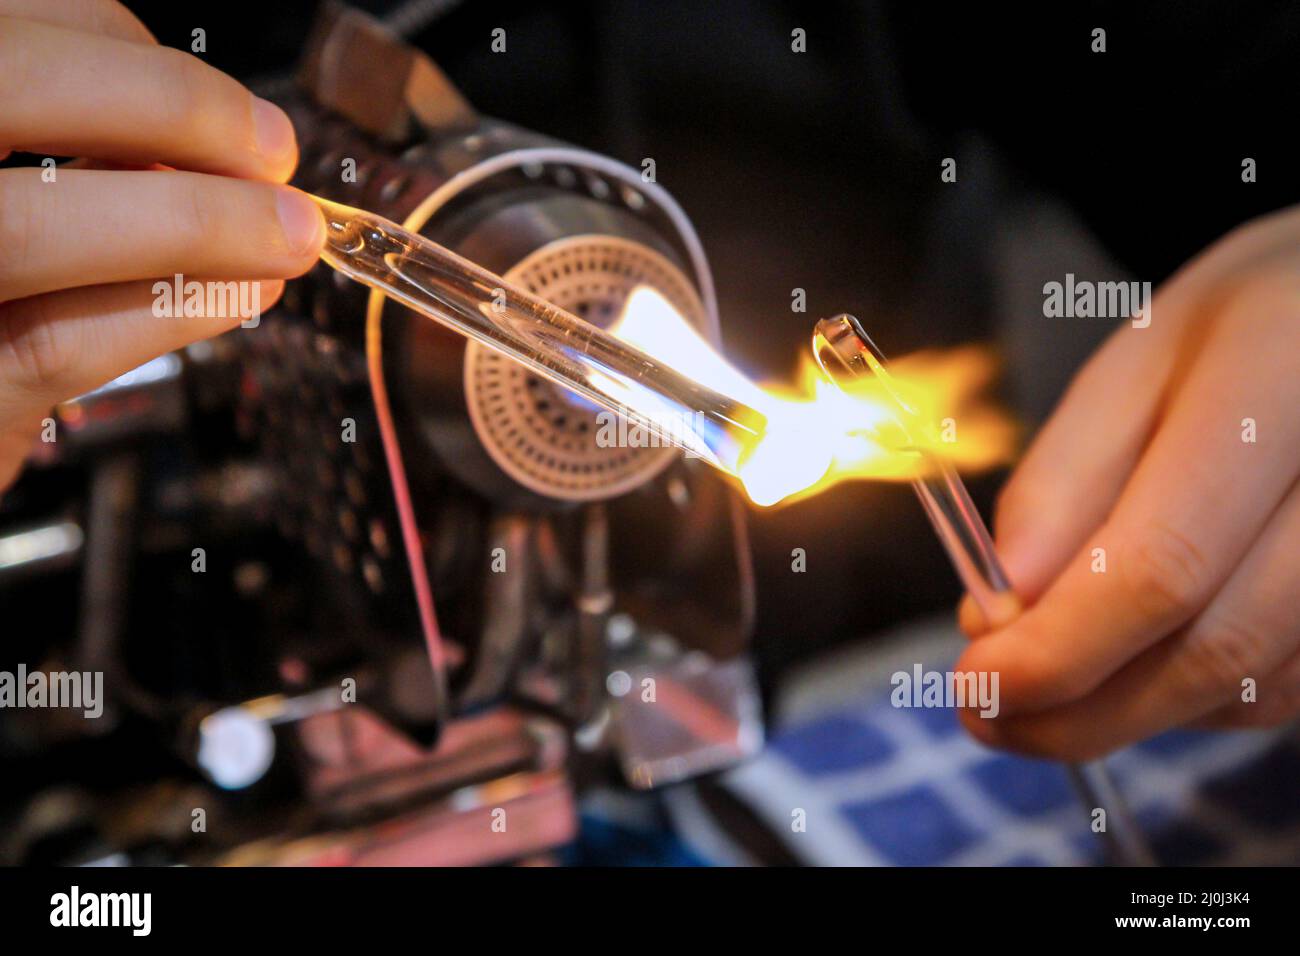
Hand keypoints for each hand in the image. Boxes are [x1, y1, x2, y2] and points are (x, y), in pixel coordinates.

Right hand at [0, 0, 323, 490]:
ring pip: (34, 224)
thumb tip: (209, 142)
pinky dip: (171, 311)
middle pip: (16, 83)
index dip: (132, 52)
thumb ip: (70, 150)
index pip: (16, 32)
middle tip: (273, 156)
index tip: (227, 104)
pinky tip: (244, 294)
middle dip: (173, 108)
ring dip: (198, 222)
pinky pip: (55, 346)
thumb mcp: (12, 192)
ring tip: (285, 235)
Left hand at [956, 204, 1299, 759]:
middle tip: (990, 715)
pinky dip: (1195, 696)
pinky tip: (1138, 659)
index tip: (977, 682)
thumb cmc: (1239, 333)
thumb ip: (1062, 487)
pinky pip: (1287, 686)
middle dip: (1083, 708)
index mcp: (1278, 388)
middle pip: (1216, 647)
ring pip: (1254, 686)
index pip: (1165, 562)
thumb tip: (998, 615)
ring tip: (1052, 681)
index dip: (1061, 648)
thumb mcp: (1130, 371)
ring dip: (1133, 710)